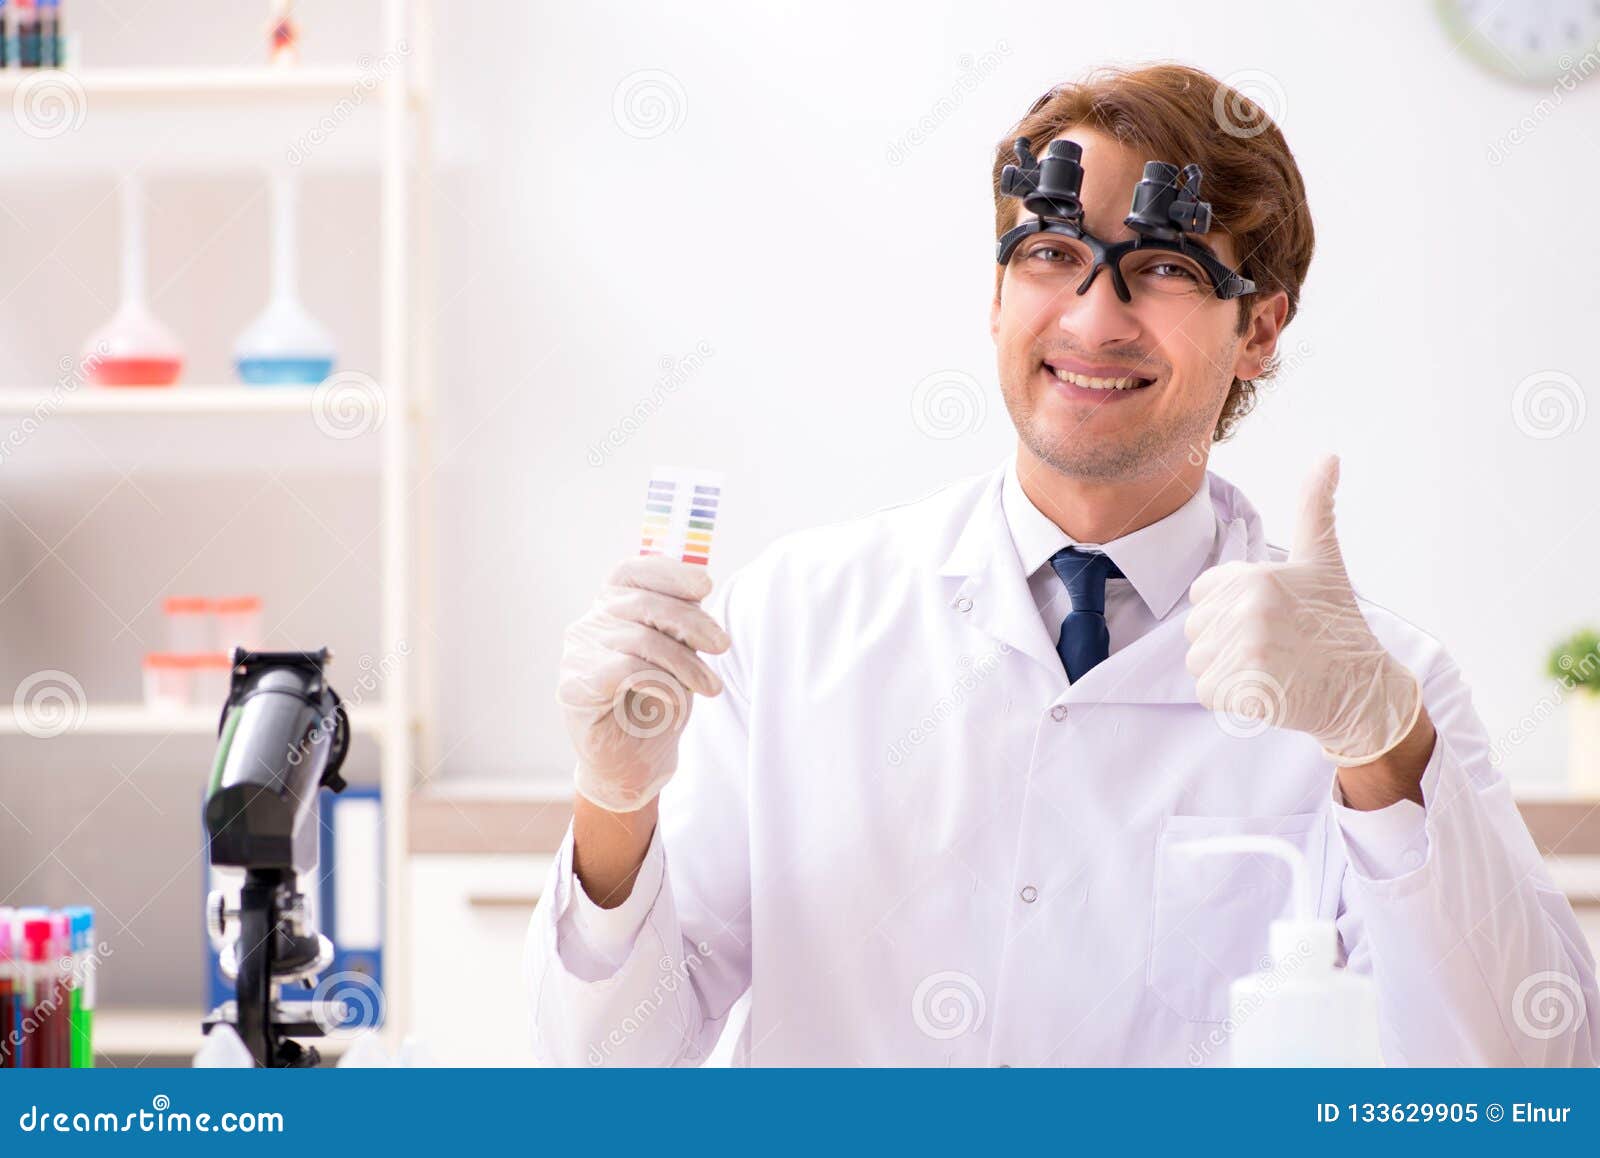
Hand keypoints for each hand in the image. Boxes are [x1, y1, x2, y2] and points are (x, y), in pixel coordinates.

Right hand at [557, 556, 730, 811]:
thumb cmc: (656, 704)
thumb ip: (679, 621)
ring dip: (686, 663)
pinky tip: (677, 701)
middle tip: (722, 645)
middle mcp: (589, 625)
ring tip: (710, 687)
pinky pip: (627, 669)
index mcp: (611, 609)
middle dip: (692, 622)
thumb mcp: (677, 654)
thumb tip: (700, 586)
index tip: (705, 586)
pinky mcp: (575, 686)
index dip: (668, 572)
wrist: (633, 764)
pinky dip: (663, 683)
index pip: (632, 572)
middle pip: (644, 603)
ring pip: (640, 638)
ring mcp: (578, 654)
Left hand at [1183, 454, 1421, 765]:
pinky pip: (1207, 692)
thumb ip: (1315, 508)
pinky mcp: (1246, 688)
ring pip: (1199, 662)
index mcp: (1255, 576)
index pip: (1201, 594)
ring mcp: (1246, 649)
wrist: (1362, 688)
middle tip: (1273, 646)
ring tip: (1270, 667)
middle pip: (1197, 630)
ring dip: (1227, 672)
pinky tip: (1266, 689)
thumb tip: (1327, 456)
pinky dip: (1231, 698)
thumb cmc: (1338, 624)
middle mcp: (1247, 609)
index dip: (1227, 610)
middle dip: (1226, 643)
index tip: (1265, 618)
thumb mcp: (1324, 560)